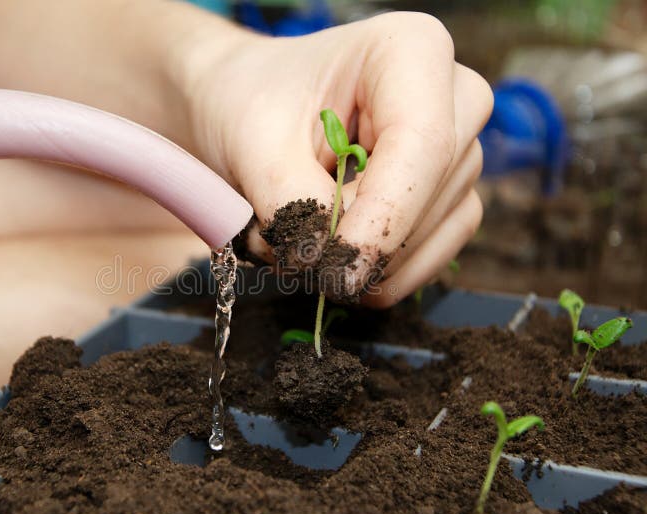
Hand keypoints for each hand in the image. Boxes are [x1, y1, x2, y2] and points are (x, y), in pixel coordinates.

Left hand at [184, 12, 491, 306]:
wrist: (245, 106)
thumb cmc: (248, 103)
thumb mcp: (252, 144)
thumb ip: (292, 201)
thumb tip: (328, 263)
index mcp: (412, 50)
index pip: (422, 145)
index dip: (383, 218)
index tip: (338, 272)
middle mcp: (453, 97)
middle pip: (429, 195)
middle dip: (358, 242)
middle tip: (288, 248)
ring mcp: (458, 150)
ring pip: (431, 235)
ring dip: (358, 261)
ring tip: (296, 236)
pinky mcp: (448, 196)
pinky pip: (430, 255)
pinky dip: (375, 273)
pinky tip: (328, 252)